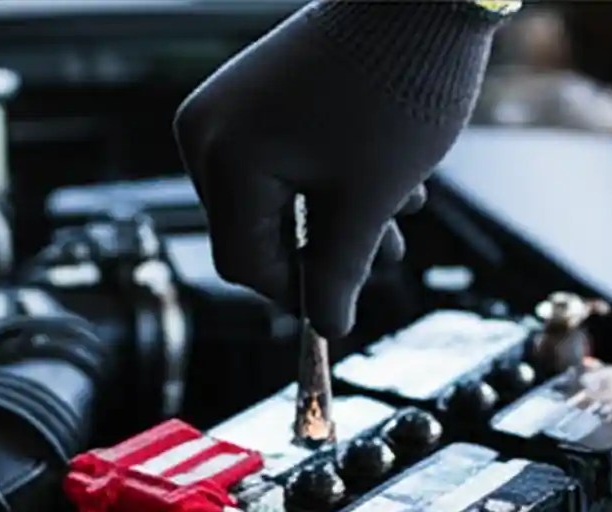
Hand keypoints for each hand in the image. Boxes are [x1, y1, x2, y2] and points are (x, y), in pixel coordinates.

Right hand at [173, 2, 501, 336]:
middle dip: (326, 248)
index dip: (297, 293)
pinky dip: (333, 177)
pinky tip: (390, 175)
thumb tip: (328, 323)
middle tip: (385, 255)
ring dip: (341, 215)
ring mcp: (231, 104)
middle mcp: (209, 130)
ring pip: (279, 196)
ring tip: (401, 214)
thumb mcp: (369, 199)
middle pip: (258, 230)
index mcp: (224, 159)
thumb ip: (341, 272)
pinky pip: (284, 158)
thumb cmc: (394, 88)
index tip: (344, 305)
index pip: (245, 262)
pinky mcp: (259, 89)